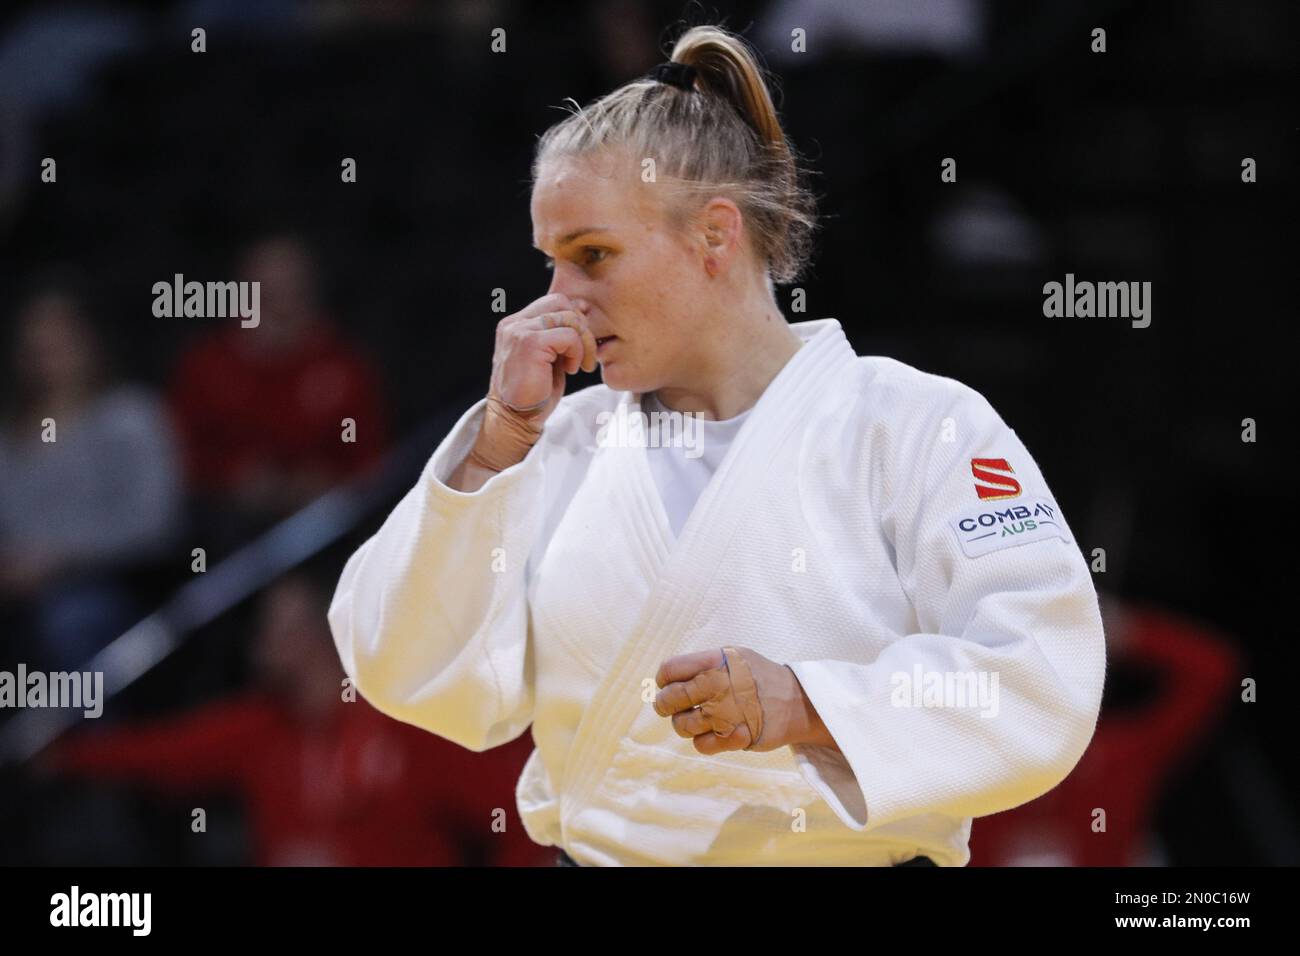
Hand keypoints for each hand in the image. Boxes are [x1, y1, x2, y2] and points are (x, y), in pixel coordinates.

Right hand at [457, 294, 596, 479]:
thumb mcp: (549, 357)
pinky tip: (571, 370)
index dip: (575, 319)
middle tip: (586, 356)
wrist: (514, 419)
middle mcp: (514, 323)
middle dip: (582, 327)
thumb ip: (561, 334)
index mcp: (517, 323)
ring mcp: (519, 331)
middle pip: (561, 302)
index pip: (554, 302)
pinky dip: (577, 352)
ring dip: (583, 342)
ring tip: (579, 365)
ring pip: (568, 316)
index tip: (581, 345)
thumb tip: (585, 309)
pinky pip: (567, 335)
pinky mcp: (529, 344)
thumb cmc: (535, 392)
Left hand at [653, 646, 819, 754]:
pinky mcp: (734, 737)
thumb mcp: (733, 656)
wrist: (797, 701)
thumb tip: (664, 678)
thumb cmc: (758, 677)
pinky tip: (714, 732)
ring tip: (696, 719)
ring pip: (682, 725)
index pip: (669, 670)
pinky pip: (700, 745)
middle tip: (668, 706)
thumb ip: (702, 664)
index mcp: (716, 661)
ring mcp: (726, 712)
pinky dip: (704, 741)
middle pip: (669, 699)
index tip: (667, 685)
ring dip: (684, 724)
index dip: (663, 680)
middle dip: (664, 705)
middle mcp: (718, 684)